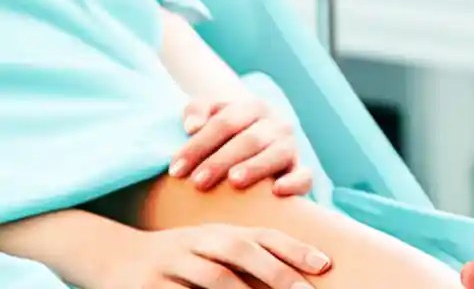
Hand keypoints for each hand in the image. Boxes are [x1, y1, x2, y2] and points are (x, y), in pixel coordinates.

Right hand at [102, 224, 331, 288]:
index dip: (295, 248)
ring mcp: (170, 264)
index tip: (326, 264)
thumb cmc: (174, 258)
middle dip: (277, 272)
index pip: (263, 236)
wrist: (107, 255)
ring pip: (213, 278)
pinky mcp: (146, 287)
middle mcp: (197, 242)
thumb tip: (292, 277)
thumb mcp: (209, 249)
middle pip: (241, 251)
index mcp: (217, 232)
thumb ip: (246, 256)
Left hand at [169, 97, 312, 196]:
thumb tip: (192, 127)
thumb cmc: (221, 133)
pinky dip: (294, 182)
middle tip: (197, 182)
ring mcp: (290, 146)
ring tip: (234, 181)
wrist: (251, 141)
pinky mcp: (299, 169)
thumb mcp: (209, 113)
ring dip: (255, 167)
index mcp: (252, 107)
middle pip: (249, 139)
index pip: (224, 123)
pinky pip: (304, 176)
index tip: (175, 169)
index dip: (199, 145)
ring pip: (278, 153)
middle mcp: (276, 124)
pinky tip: (276, 191)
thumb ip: (196, 110)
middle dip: (221, 160)